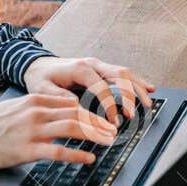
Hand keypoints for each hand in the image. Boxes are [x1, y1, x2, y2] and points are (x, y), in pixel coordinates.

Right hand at [0, 93, 117, 170]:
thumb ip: (39, 106)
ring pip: (72, 128)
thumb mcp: (16, 106)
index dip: (90, 111)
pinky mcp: (28, 150)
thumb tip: (62, 108)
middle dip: (98, 122)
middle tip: (112, 130)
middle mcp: (36, 112)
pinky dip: (77, 154)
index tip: (102, 118)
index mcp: (35, 99)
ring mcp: (33, 130)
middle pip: (76, 114)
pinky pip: (59, 151)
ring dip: (94, 135)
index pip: (70, 102)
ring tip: (108, 141)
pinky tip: (88, 159)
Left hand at [22, 55, 153, 125]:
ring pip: (124, 73)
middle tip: (135, 112)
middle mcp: (92, 64)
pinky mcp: (101, 69)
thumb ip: (57, 97)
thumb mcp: (41, 88)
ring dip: (138, 87)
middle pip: (119, 75)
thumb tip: (76, 104)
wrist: (37, 64)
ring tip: (148, 103)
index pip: (102, 87)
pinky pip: (122, 74)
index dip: (110, 105)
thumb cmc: (40, 77)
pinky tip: (149, 88)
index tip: (114, 121)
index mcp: (80, 69)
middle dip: (131, 94)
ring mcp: (98, 65)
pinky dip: (136, 81)